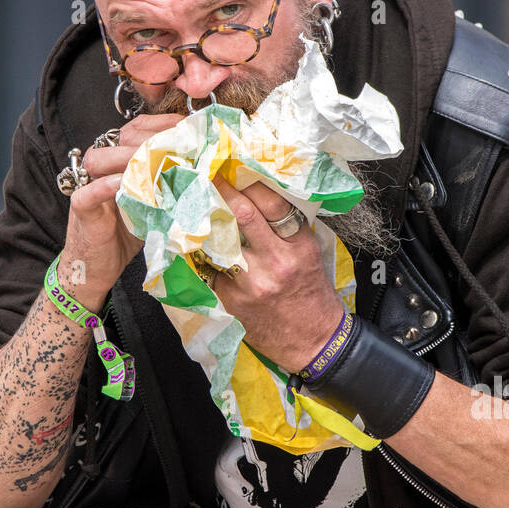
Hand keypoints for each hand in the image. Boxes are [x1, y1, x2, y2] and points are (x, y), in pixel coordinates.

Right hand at [60, 113, 185, 306]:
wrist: (99, 267)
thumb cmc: (129, 233)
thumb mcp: (156, 203)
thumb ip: (171, 183)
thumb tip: (208, 169)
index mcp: (120, 158)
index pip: (139, 128)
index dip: (165, 124)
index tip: (191, 126)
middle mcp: (102, 165)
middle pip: (124, 138)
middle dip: (155, 139)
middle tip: (184, 146)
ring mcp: (88, 184)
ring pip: (103, 158)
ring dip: (133, 157)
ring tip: (160, 163)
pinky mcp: (81, 207)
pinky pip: (91, 191)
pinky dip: (109, 185)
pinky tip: (127, 183)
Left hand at [209, 176, 346, 372]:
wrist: (313, 341)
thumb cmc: (311, 293)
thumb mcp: (310, 254)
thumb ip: (287, 228)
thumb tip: (257, 195)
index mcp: (298, 246)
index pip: (272, 202)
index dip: (249, 180)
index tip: (233, 165)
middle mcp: (275, 261)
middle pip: (243, 214)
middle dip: (222, 189)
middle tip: (207, 171)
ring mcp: (251, 282)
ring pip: (221, 239)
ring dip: (207, 219)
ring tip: (195, 202)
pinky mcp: (232, 299)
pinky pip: (211, 268)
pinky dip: (206, 257)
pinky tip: (199, 247)